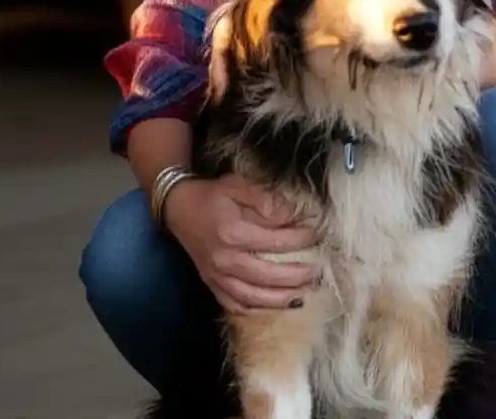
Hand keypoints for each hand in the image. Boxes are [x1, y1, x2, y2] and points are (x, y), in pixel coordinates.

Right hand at [163, 173, 319, 313]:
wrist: (177, 207)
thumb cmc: (211, 195)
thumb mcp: (238, 185)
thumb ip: (266, 200)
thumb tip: (292, 216)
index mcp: (233, 233)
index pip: (276, 242)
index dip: (301, 240)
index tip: (317, 236)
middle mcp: (225, 260)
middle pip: (268, 277)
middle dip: (297, 277)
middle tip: (318, 273)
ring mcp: (217, 276)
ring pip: (253, 298)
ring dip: (281, 300)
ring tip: (304, 295)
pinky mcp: (211, 284)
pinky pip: (235, 305)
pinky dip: (256, 309)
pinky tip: (274, 306)